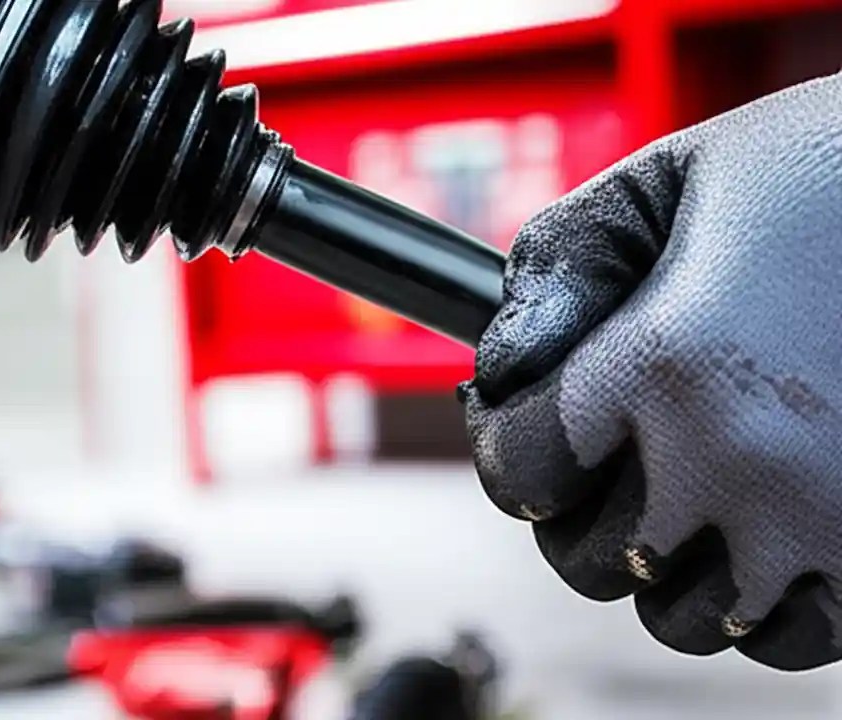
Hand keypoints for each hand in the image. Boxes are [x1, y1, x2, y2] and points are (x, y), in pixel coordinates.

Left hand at [462, 72, 841, 670]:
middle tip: (616, 452)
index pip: (517, 473)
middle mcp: (736, 462)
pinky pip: (782, 642)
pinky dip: (759, 603)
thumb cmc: (826, 176)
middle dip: (582, 510)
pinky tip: (770, 527)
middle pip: (586, 560)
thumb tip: (498, 367)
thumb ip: (562, 265)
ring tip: (698, 489)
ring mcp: (823, 525)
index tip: (527, 420)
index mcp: (663, 361)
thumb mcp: (677, 178)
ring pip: (682, 619)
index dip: (507, 445)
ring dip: (668, 566)